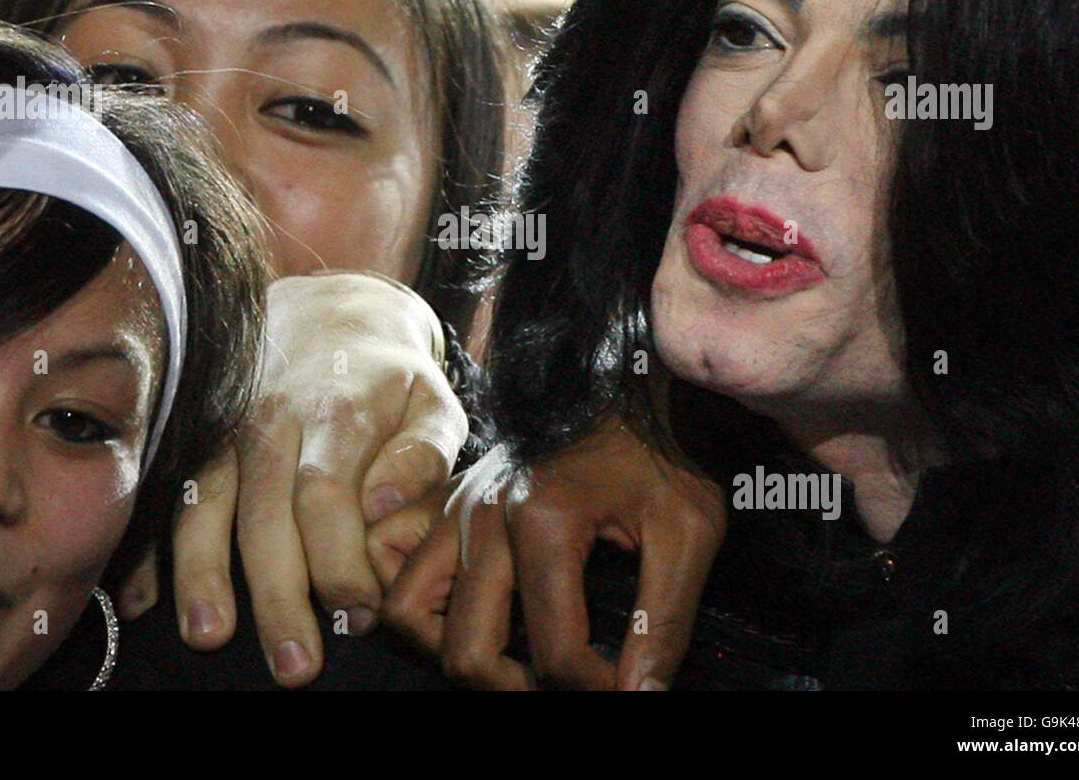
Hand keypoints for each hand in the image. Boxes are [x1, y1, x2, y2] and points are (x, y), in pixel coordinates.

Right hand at [118, 271, 466, 688]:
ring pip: (205, 504)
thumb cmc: (393, 377)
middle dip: (277, 595)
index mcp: (336, 414)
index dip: (341, 565)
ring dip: (202, 574)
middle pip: (265, 515)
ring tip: (207, 635)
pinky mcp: (198, 438)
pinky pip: (167, 493)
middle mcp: (271, 422)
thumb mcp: (434, 400)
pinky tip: (140, 599)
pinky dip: (148, 547)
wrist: (336, 310)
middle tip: (295, 666)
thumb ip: (424, 454)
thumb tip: (384, 509)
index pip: (328, 500)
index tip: (360, 617)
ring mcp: (226, 429)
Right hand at [378, 424, 725, 689]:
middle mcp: (482, 515)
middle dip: (519, 691)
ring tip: (512, 663)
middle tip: (567, 686)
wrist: (624, 382)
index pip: (553, 653)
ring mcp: (454, 507)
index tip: (623, 689)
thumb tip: (642, 695)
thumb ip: (664, 619)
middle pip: (467, 652)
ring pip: (408, 613)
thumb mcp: (688, 530)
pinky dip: (413, 602)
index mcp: (542, 520)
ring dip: (455, 654)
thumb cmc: (658, 449)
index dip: (594, 690)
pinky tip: (463, 615)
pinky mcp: (442, 501)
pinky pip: (391, 561)